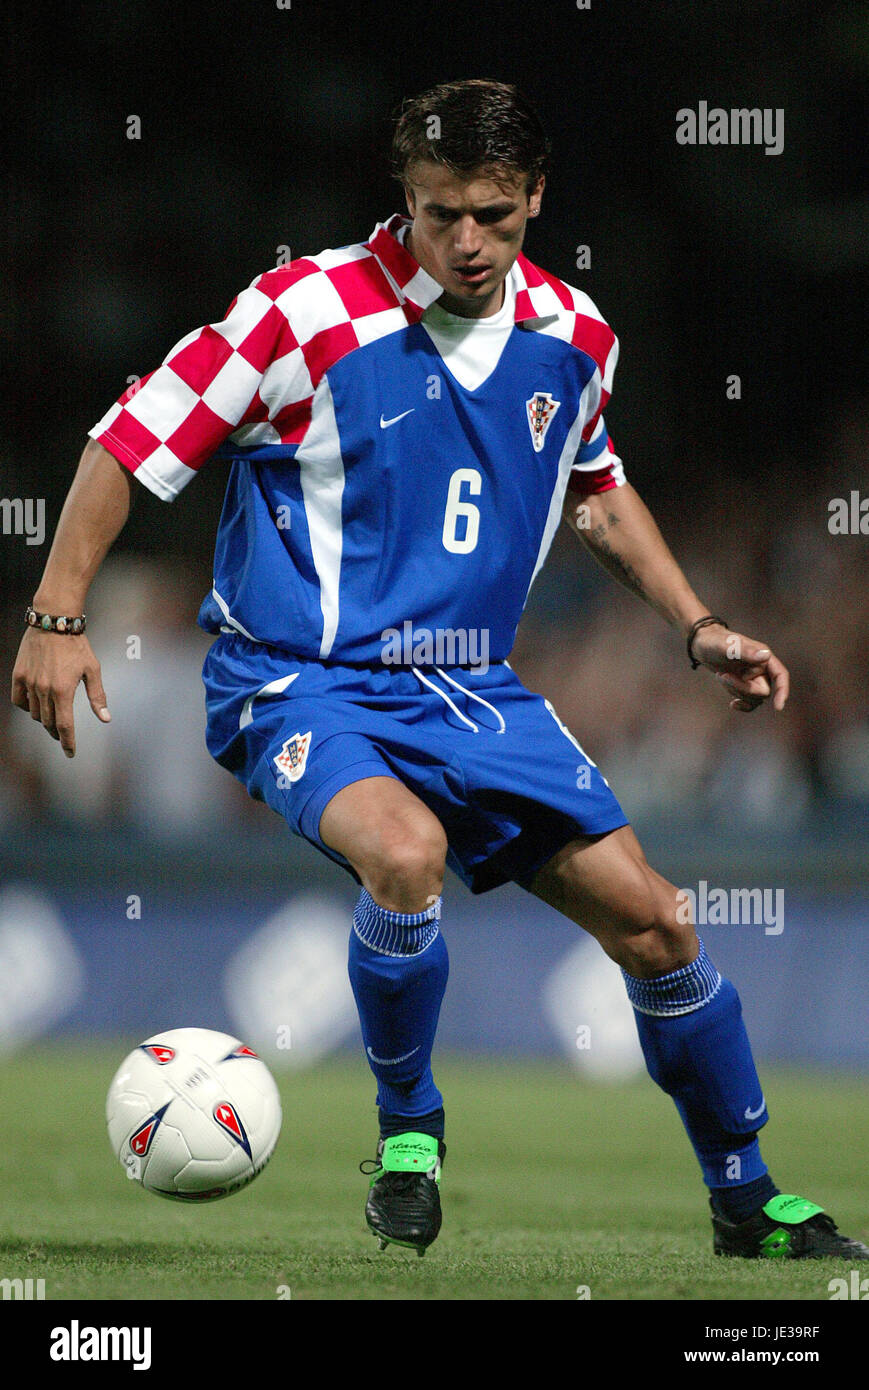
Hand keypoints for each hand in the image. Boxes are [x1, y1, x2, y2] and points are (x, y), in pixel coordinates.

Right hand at [11, 627, 109, 756]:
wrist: (53, 622)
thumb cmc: (77, 645)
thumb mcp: (93, 669)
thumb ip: (98, 696)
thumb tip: (106, 718)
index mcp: (64, 691)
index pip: (65, 726)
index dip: (68, 743)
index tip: (70, 753)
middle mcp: (44, 690)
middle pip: (49, 723)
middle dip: (57, 732)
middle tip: (63, 735)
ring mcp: (29, 683)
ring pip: (34, 713)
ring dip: (43, 720)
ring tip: (52, 718)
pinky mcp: (18, 675)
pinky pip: (19, 700)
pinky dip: (27, 706)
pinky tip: (35, 704)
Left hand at [690, 624, 789, 712]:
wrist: (703, 644)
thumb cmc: (715, 641)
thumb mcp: (727, 646)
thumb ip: (746, 651)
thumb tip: (766, 656)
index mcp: (763, 656)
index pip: (780, 675)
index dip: (782, 690)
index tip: (778, 707)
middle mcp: (762, 668)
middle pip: (763, 691)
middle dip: (742, 688)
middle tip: (722, 675)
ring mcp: (754, 678)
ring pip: (755, 698)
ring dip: (736, 691)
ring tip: (721, 676)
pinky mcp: (745, 685)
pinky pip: (750, 702)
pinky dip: (742, 705)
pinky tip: (732, 704)